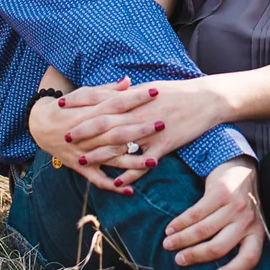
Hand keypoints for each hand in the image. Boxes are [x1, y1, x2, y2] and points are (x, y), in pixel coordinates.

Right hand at [29, 77, 157, 193]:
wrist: (39, 125)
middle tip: (162, 123)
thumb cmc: (66, 107)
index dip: (135, 98)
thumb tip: (129, 81)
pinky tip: (130, 190)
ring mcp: (85, 152)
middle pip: (117, 131)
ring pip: (111, 158)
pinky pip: (97, 179)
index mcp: (89, 113)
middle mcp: (88, 134)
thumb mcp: (82, 95)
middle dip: (140, 129)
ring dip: (133, 161)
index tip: (155, 93)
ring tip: (155, 160)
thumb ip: (107, 91)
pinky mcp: (81, 167)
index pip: (116, 104)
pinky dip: (113, 186)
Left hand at [56, 78, 229, 170]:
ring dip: (100, 154)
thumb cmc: (180, 92)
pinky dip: (130, 173)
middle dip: (84, 131)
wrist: (207, 99)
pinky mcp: (165, 144)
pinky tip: (117, 183)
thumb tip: (115, 89)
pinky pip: (145, 162)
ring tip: (83, 161)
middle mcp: (140, 112)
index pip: (101, 100)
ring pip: (121, 144)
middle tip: (65, 138)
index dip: (80, 103)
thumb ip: (131, 92)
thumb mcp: (152, 86)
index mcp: (135, 97)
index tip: (61, 106)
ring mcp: (152, 130)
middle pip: (106, 122)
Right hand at [162, 158, 263, 269]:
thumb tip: (209, 268)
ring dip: (182, 239)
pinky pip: (196, 212)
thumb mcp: (246, 223)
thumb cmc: (240, 203)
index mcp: (257, 233)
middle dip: (195, 256)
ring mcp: (235, 206)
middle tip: (178, 260)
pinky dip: (180, 222)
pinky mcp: (221, 192)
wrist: (241, 167)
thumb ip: (235, 241)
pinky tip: (171, 228)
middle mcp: (247, 221)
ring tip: (168, 243)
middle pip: (219, 247)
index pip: (249, 259)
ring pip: (204, 230)